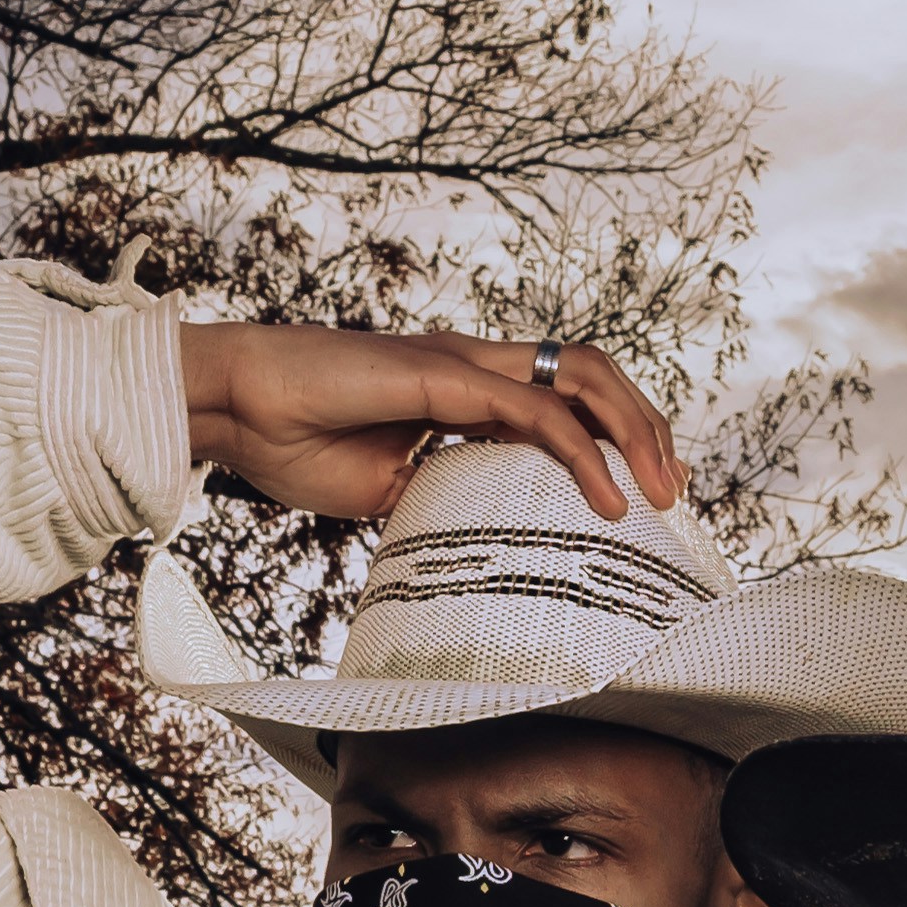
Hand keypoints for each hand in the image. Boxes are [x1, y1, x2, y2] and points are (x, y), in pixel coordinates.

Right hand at [181, 324, 682, 521]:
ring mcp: (460, 363)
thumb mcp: (382, 490)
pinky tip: (609, 500)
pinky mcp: (443, 377)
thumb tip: (475, 544)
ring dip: (635, 432)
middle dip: (647, 427)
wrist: (232, 405)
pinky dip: (583, 455)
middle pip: (591, 372)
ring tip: (659, 494)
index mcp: (462, 387)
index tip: (645, 493)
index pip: (564, 394)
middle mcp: (473, 364)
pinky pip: (534, 412)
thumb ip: (435, 501)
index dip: (617, 434)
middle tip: (674, 493)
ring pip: (581, 376)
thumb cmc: (291, 442)